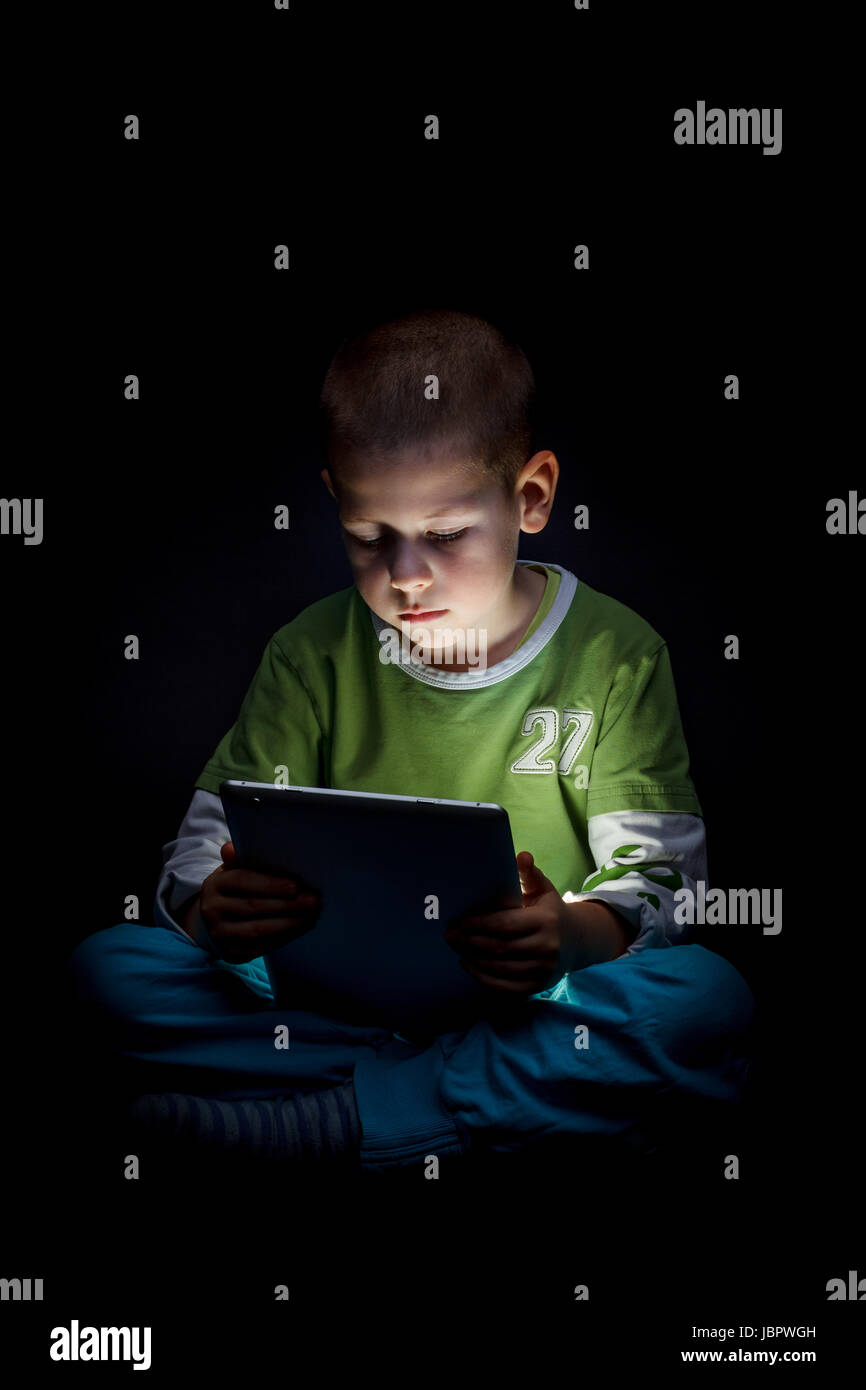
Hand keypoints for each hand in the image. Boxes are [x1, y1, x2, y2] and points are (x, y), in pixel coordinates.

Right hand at [198, 841, 322, 963]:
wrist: (214, 921)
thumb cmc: (233, 889)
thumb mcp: (232, 871)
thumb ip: (238, 858)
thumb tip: (231, 848)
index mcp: (214, 884)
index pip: (242, 881)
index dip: (269, 884)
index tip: (295, 886)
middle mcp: (212, 909)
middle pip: (252, 906)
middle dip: (287, 904)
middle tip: (313, 901)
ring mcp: (220, 933)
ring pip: (258, 930)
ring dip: (289, 924)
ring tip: (311, 916)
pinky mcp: (231, 953)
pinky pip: (261, 947)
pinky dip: (284, 938)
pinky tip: (300, 928)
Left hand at [443, 850, 571, 994]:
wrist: (577, 941)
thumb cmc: (551, 910)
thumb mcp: (543, 889)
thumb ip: (529, 874)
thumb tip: (522, 855)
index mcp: (546, 920)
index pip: (505, 924)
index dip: (478, 925)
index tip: (458, 922)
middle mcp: (547, 947)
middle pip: (499, 948)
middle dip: (470, 942)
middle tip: (449, 936)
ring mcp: (544, 970)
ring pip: (500, 968)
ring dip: (473, 959)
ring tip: (456, 948)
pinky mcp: (539, 986)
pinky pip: (506, 987)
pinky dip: (484, 978)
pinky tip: (468, 965)